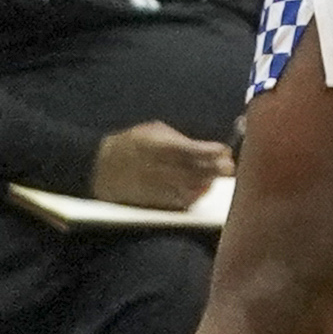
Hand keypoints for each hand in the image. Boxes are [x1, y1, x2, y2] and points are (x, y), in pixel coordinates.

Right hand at [91, 122, 233, 210]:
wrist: (102, 169)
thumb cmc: (132, 144)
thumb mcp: (153, 132)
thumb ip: (178, 140)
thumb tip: (202, 147)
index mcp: (157, 147)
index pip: (189, 151)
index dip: (210, 152)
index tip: (224, 150)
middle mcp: (158, 168)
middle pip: (193, 171)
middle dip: (214, 169)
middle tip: (229, 166)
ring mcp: (156, 187)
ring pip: (189, 188)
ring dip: (207, 182)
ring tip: (218, 175)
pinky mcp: (154, 201)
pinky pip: (179, 201)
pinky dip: (195, 195)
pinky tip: (204, 188)